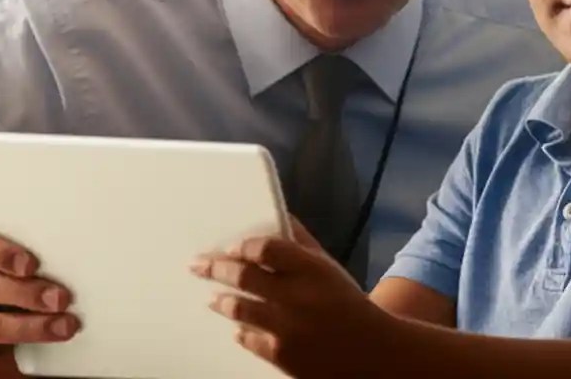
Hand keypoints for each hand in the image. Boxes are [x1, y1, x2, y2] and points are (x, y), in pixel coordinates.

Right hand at [0, 230, 80, 377]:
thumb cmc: (7, 279)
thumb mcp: (13, 262)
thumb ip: (31, 259)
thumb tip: (76, 258)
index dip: (2, 255)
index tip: (32, 265)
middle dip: (29, 294)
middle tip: (62, 299)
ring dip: (31, 328)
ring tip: (63, 327)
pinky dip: (1, 368)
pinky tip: (25, 365)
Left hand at [189, 218, 400, 378]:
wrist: (372, 353)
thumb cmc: (347, 303)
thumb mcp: (328, 268)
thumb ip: (302, 243)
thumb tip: (277, 215)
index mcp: (312, 269)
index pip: (267, 247)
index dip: (244, 246)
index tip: (231, 247)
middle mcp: (297, 296)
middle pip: (245, 276)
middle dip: (216, 268)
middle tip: (198, 265)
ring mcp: (287, 328)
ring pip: (239, 308)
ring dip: (221, 300)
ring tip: (213, 297)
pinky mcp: (282, 355)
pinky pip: (248, 338)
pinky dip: (240, 329)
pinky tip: (236, 325)